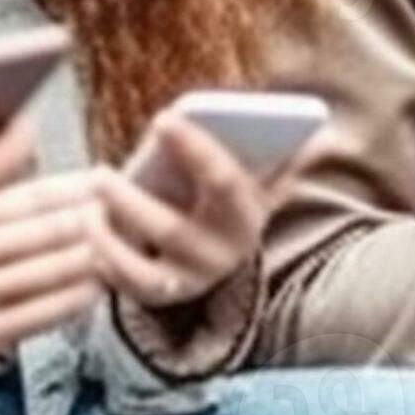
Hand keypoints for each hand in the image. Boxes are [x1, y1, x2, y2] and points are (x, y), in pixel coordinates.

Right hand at [0, 170, 106, 371]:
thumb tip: (30, 148)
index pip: (26, 194)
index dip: (74, 186)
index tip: (105, 178)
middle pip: (46, 231)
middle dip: (94, 218)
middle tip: (126, 209)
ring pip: (50, 271)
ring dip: (95, 256)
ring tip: (123, 244)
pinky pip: (42, 314)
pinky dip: (77, 297)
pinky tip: (97, 285)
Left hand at [90, 115, 287, 310]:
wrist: (222, 255)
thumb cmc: (231, 202)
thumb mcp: (262, 183)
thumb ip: (288, 158)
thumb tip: (329, 134)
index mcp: (247, 218)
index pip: (224, 180)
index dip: (196, 147)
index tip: (164, 117)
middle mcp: (220, 256)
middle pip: (171, 230)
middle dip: (132, 201)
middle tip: (99, 173)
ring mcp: (187, 282)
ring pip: (142, 270)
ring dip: (108, 239)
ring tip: (86, 206)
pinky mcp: (158, 298)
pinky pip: (124, 287)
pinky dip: (104, 261)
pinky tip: (89, 232)